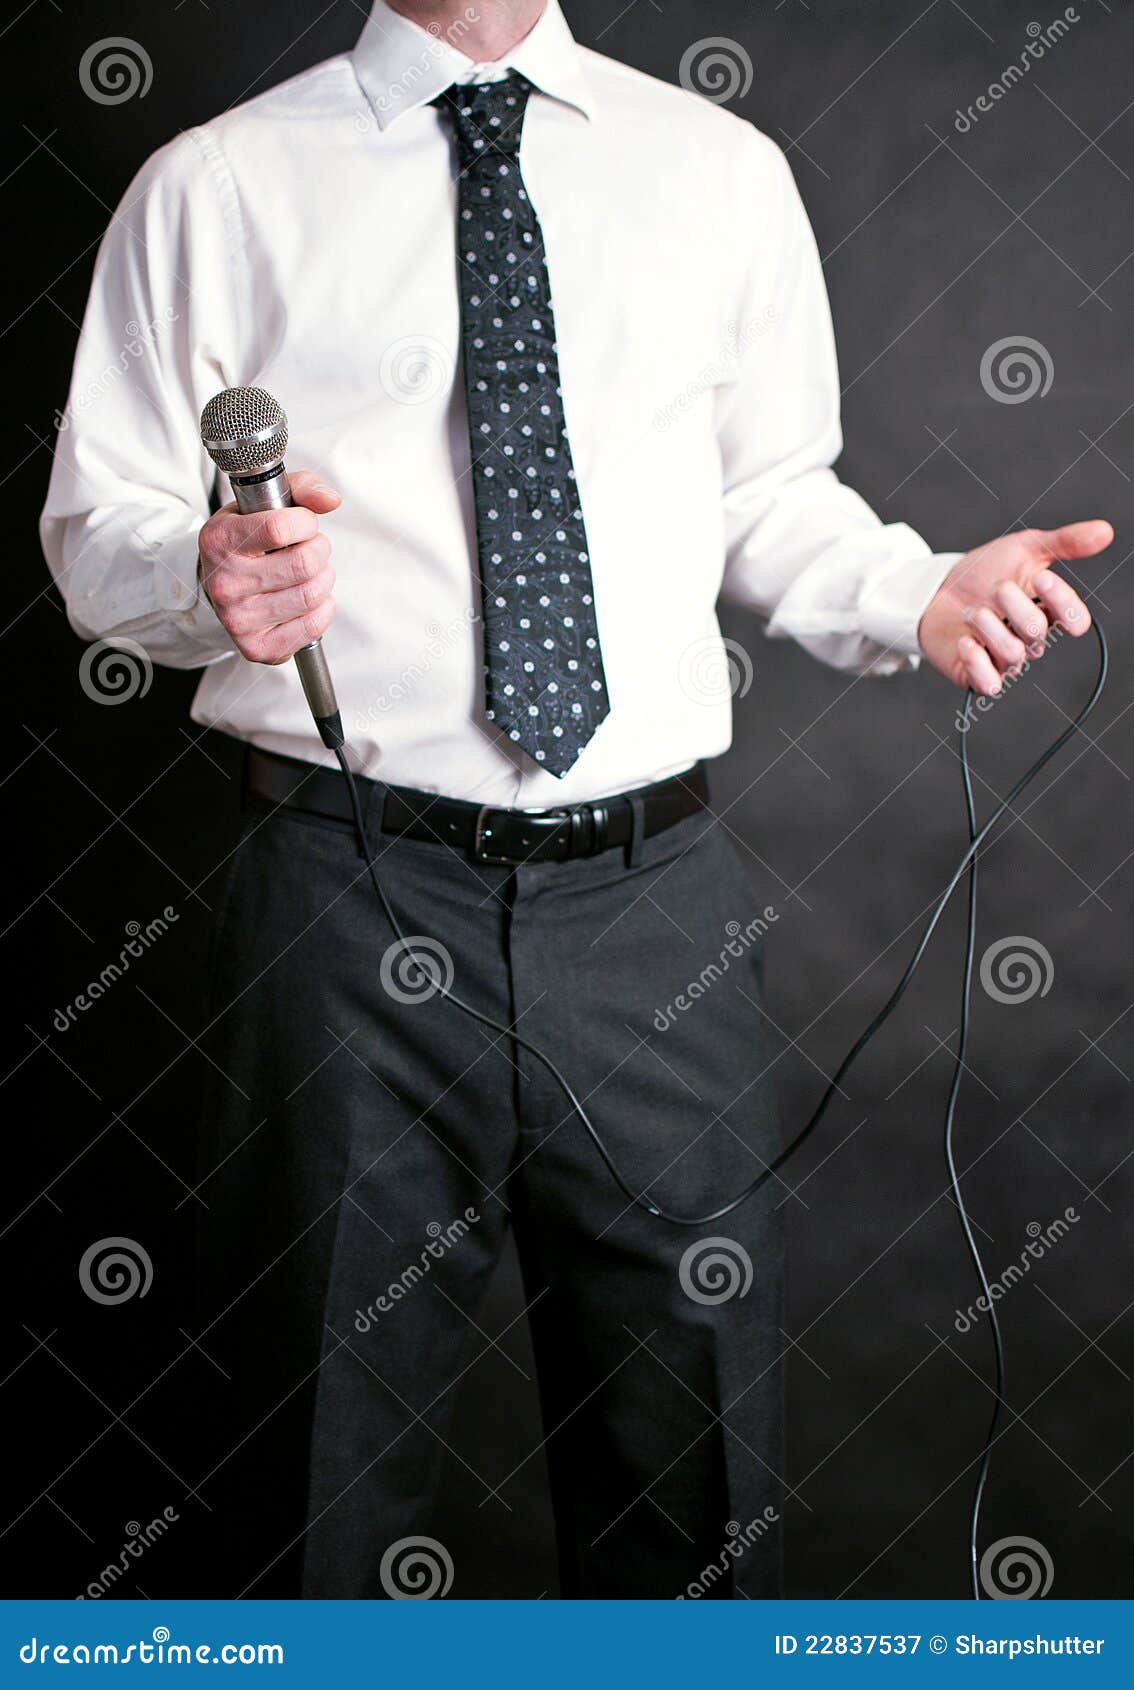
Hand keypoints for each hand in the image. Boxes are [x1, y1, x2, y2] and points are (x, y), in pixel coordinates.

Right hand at [198, 471, 340, 663]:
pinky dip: (324, 608)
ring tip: (310, 572)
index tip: (304, 523)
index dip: (306, 522)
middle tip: (311, 548)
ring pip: (312, 594)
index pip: (278, 528)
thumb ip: (300, 489)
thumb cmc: (247, 540)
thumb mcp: (262, 504)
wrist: (219, 584)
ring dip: (324, 578)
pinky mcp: (258, 647)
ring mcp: (239, 619)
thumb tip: (331, 500)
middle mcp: (225, 583)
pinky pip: (314, 626)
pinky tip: (309, 597)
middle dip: (319, 550)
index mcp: (220, 541)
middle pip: (303, 564)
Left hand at [917, 521, 1110, 694]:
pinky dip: (977, 663)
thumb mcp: (1024, 549)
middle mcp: (1029, 640)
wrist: (934, 588)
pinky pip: (988, 683)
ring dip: (989, 627)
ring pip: (1013, 655)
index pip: (1075, 621)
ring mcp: (1002, 659)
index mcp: (1048, 611)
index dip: (1064, 603)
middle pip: (1038, 634)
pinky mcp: (974, 674)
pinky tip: (965, 642)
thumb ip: (1064, 542)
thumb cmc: (982, 572)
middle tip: (995, 589)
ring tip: (972, 611)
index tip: (1041, 579)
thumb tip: (1105, 531)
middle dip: (1014, 606)